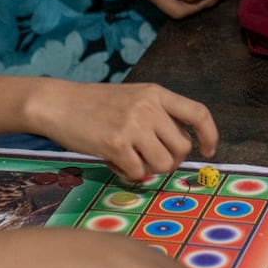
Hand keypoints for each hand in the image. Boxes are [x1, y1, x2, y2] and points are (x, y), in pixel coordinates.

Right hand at [24, 81, 218, 183]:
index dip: (209, 135)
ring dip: (149, 169)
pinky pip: (138, 173)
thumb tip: (178, 152)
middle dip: (170, 161)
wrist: (57, 103)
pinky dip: (128, 174)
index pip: (198, 114)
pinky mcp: (116, 144)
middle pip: (182, 148)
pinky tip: (113, 162)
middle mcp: (149, 107)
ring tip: (129, 159)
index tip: (208, 151)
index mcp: (156, 94)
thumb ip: (156, 117)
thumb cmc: (93, 105)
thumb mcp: (132, 98)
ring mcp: (133, 125)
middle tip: (150, 160)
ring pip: (163, 164)